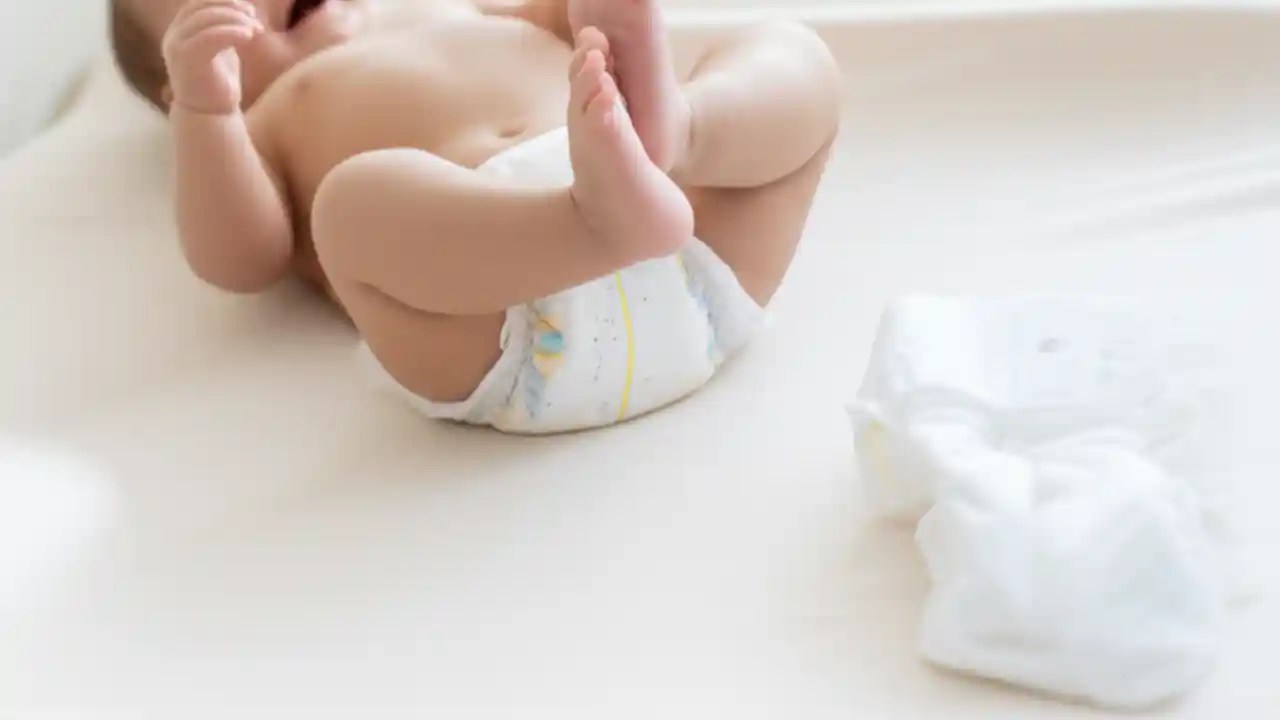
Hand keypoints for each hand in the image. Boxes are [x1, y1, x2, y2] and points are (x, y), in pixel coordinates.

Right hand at [161, 0, 263, 114]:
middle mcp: (173, 37)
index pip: (197, 4)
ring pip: (206, 19)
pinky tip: (249, 36)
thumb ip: (223, 28)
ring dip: (235, 19)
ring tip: (256, 29)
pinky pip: (210, 37)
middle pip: (201, 7)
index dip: (223, 1)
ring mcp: (177, 48)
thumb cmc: (218, 83)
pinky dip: (232, 32)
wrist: (209, 115)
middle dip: (231, 7)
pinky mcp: (188, 60)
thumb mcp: (221, 49)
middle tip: (253, 17)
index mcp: (179, 32)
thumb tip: (242, 6)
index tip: (248, 9)